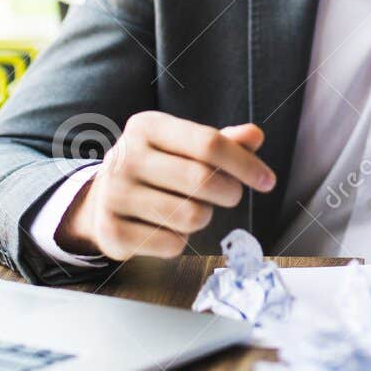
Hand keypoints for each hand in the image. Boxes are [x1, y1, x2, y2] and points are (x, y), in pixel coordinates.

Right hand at [55, 113, 274, 259]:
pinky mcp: (112, 231)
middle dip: (228, 192)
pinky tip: (166, 228)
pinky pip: (172, 244)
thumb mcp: (184, 146)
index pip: (208, 143)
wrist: (103, 198)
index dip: (244, 163)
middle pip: (201, 180)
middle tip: (228, 195)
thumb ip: (222, 141)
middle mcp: (125, 156)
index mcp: (147, 126)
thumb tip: (255, 135)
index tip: (267, 180)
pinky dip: (180, 241)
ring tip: (191, 209)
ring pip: (190, 216)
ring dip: (203, 218)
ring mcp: (114, 194)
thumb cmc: (156, 167)